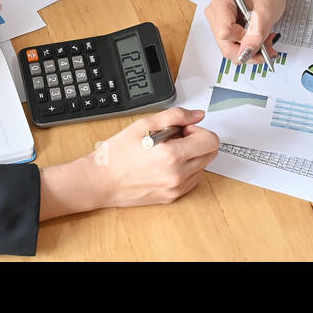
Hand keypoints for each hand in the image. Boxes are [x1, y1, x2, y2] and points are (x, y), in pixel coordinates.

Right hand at [91, 107, 220, 206]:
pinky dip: (186, 169)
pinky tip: (166, 164)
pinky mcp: (172, 197)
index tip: (184, 129)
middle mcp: (178, 175)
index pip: (211, 140)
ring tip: (167, 152)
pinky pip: (192, 180)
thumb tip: (197, 115)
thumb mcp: (143, 124)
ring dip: (192, 156)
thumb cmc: (117, 154)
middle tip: (176, 138)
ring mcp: (176, 188)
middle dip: (197, 141)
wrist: (101, 181)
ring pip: (203, 166)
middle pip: (211, 153)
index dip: (199, 129)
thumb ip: (175, 116)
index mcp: (172, 155)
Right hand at [205, 0, 284, 65]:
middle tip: (268, 45)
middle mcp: (216, 14)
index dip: (243, 39)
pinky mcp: (225, 30)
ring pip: (230, 50)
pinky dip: (249, 48)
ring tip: (265, 40)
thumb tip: (247, 52)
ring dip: (251, 51)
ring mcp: (219, 24)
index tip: (258, 35)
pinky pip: (234, 48)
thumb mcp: (267, 10)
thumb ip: (257, 32)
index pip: (225, 33)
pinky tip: (259, 40)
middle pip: (226, 47)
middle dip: (249, 51)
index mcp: (221, 4)